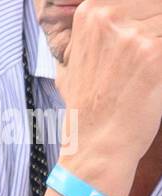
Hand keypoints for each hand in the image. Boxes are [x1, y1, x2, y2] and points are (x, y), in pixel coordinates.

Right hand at [55, 1, 161, 193]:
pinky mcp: (154, 53)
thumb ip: (94, 34)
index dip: (145, 17)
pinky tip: (155, 80)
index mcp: (90, 12)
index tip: (142, 43)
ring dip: (160, 49)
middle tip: (143, 62)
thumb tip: (113, 22)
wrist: (96, 148)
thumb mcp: (74, 64)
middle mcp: (108, 16)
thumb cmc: (89, 112)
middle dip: (155, 33)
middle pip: (155, 5)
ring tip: (148, 72)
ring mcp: (131, 34)